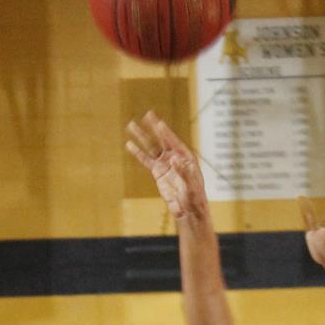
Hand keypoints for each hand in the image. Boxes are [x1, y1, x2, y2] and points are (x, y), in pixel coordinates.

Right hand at [123, 111, 210, 227]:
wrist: (188, 210)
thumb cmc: (194, 197)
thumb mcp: (191, 185)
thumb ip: (183, 172)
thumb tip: (173, 159)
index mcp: (186, 157)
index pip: (174, 141)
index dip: (166, 132)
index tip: (158, 122)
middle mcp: (175, 157)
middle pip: (162, 139)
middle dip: (154, 127)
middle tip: (147, 114)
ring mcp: (165, 163)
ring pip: (151, 147)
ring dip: (142, 136)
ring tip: (131, 126)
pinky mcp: (157, 172)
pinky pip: (146, 160)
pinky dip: (137, 152)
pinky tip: (129, 144)